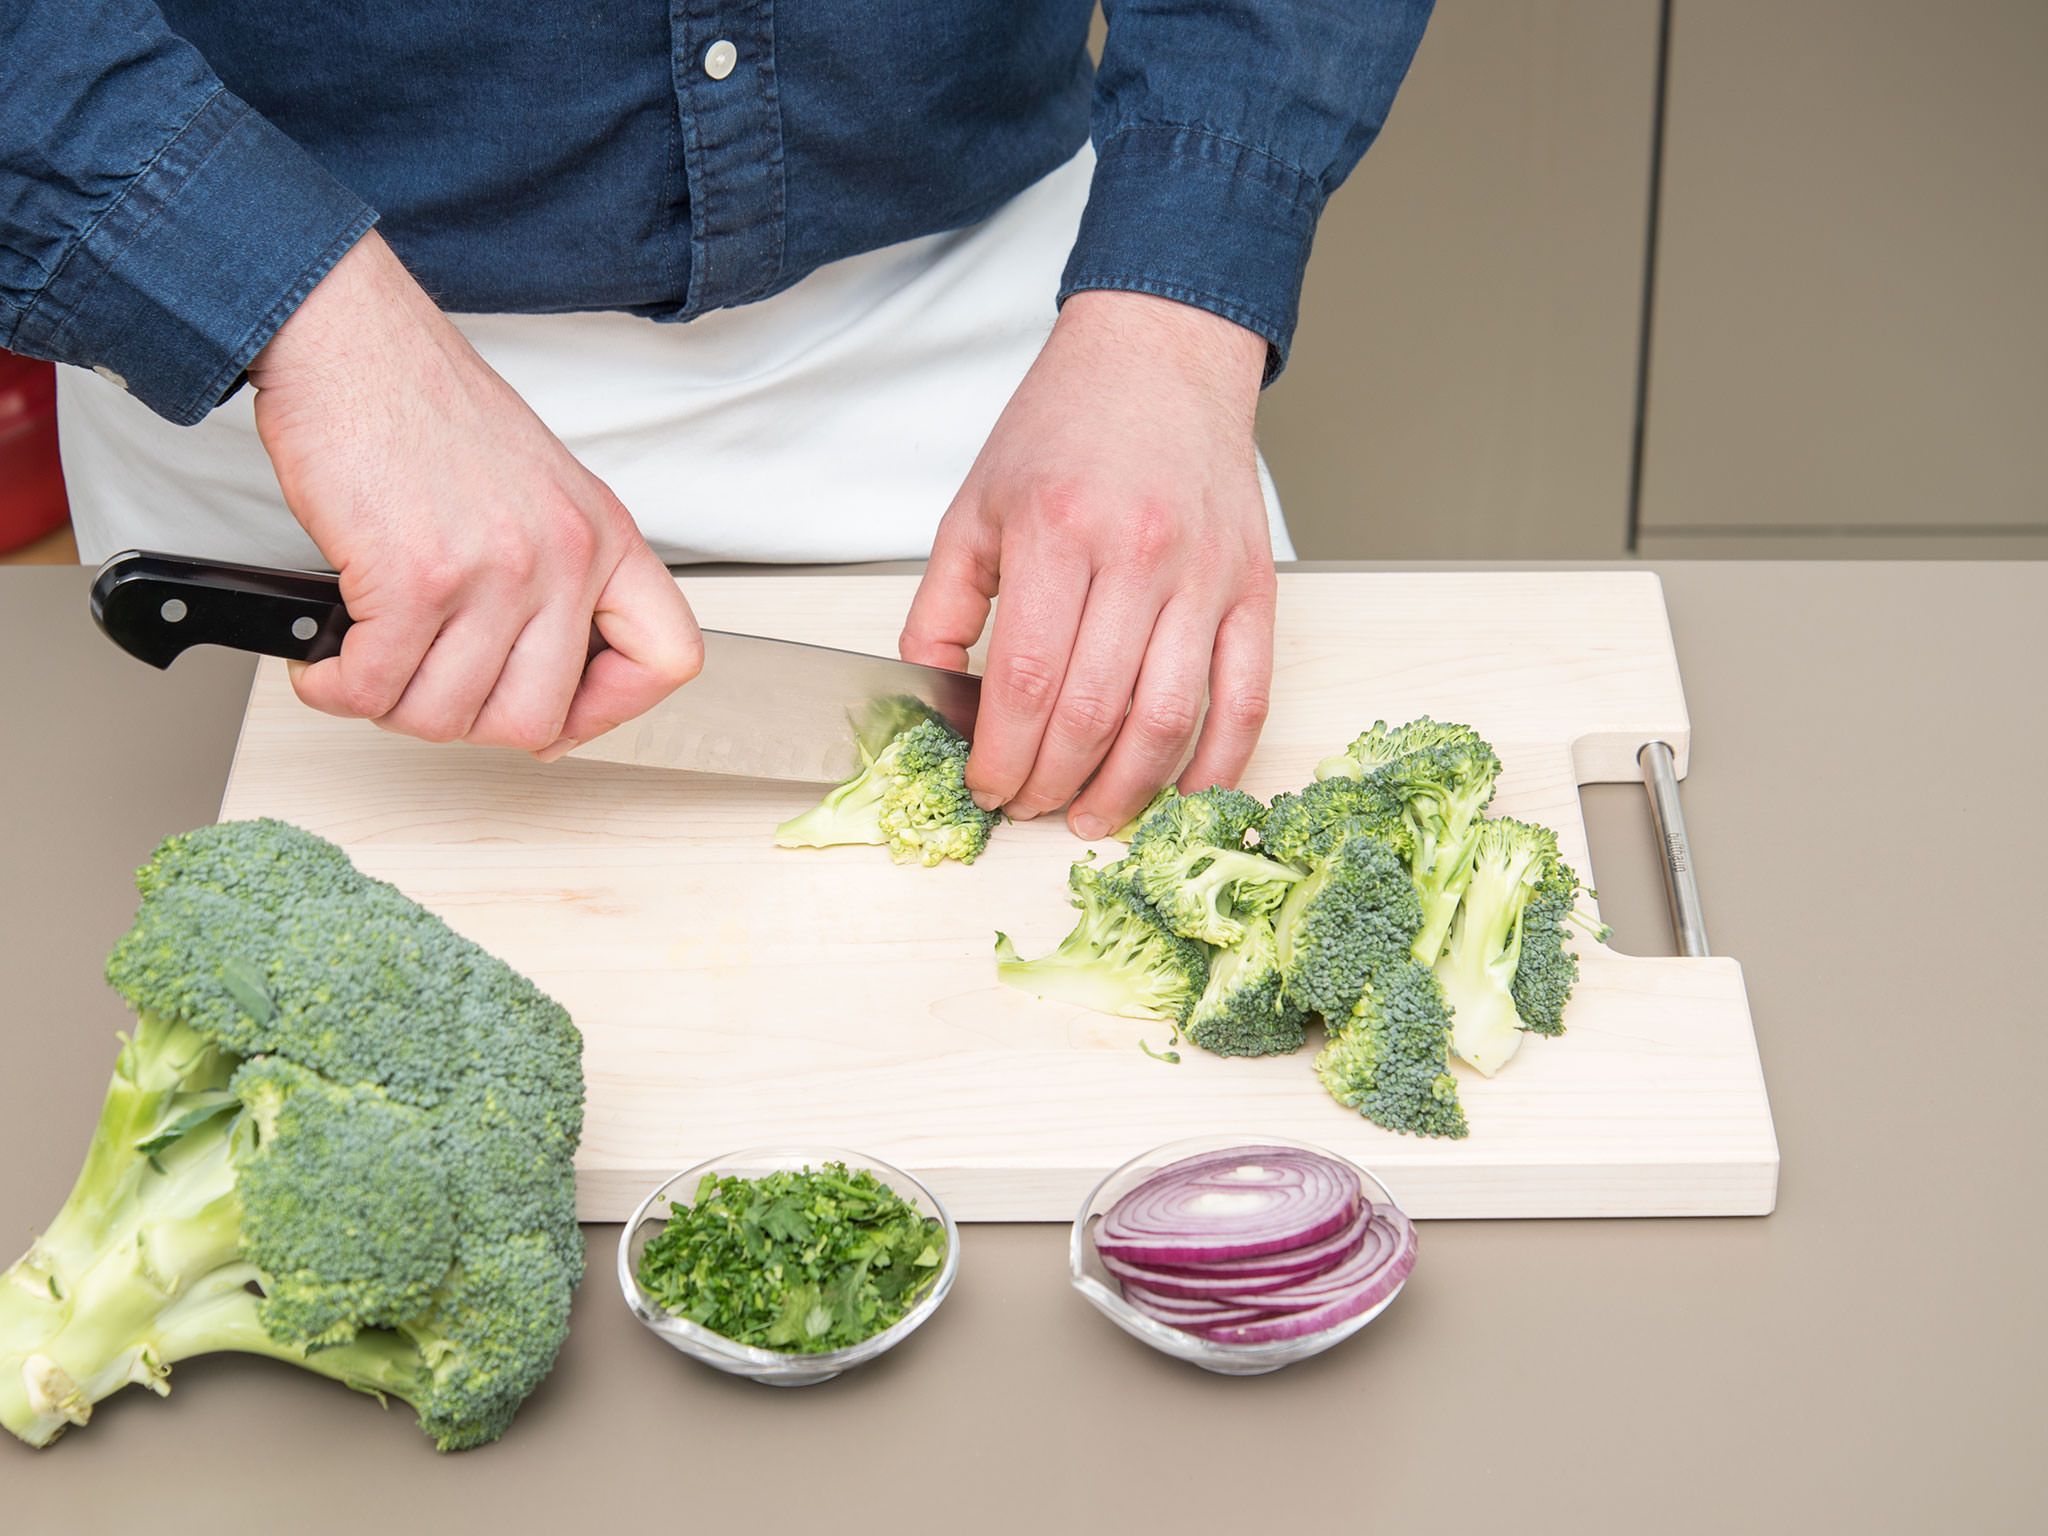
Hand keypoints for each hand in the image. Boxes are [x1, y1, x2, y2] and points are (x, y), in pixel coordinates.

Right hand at [246, 231, 701, 756]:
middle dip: (467, 721)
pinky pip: (377, 688)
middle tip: (428, 686)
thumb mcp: (540, 491)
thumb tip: (542, 676)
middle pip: (536, 720)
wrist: (354, 342)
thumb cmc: (429, 410)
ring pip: (448, 716)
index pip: (668, 658)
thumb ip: (559, 579)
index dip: (610, 707)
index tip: (559, 711)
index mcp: (605, 537)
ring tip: (370, 659)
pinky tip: (330, 659)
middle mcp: (564, 557)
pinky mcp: (413, 578)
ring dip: (392, 703)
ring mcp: (494, 572)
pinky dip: (338, 687)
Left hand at [900, 289, 1276, 837]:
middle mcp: (1137, 556)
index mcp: (1056, 533)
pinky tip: (1181, 793)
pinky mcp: (1253, 589)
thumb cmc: (1066, 426)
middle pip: (1093, 711)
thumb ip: (940, 606)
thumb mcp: (976, 505)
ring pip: (1169, 718)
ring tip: (1092, 819)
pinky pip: (1246, 697)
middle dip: (1052, 783)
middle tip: (1028, 809)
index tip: (986, 787)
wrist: (1162, 355)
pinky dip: (1218, 761)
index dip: (1002, 756)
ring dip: (1127, 790)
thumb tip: (925, 695)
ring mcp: (1204, 576)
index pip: (1024, 681)